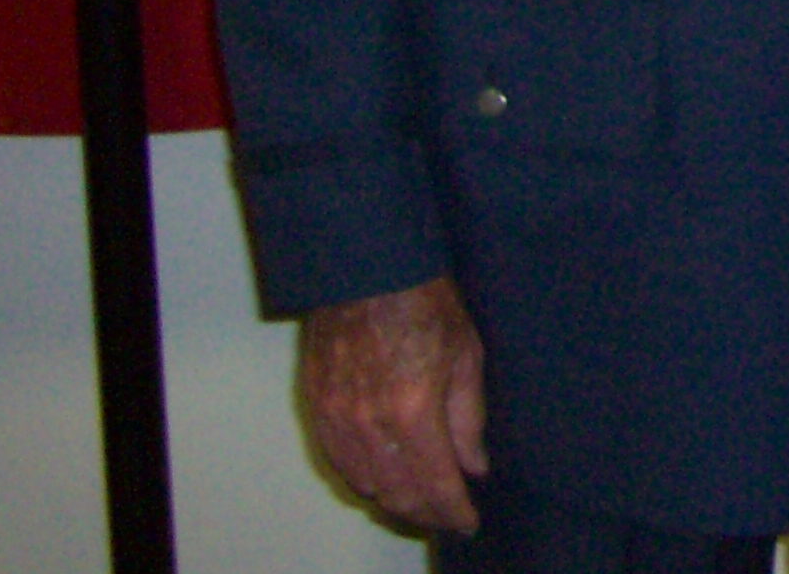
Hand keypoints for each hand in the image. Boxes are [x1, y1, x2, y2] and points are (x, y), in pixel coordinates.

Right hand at [300, 276, 487, 533]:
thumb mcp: (466, 353)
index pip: (435, 482)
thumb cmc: (426, 301)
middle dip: (424, 512)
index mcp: (412, 410)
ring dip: (392, 500)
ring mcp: (336, 416)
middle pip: (396, 492)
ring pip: (363, 482)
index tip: (467, 522)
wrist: (369, 267)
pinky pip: (336, 460)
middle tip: (445, 516)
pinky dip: (360, 478)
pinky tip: (380, 478)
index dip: (452, 510)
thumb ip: (469, 418)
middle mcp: (369, 422)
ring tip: (418, 503)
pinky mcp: (314, 405)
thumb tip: (474, 465)